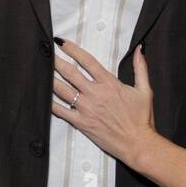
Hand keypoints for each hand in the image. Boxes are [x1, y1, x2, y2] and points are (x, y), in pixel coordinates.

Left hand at [50, 38, 160, 168]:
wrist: (137, 143)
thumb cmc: (142, 118)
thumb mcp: (145, 90)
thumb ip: (140, 68)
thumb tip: (139, 48)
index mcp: (109, 83)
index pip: (86, 61)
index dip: (72, 49)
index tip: (61, 42)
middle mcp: (94, 93)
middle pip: (70, 73)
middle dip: (56, 61)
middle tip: (46, 53)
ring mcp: (86, 108)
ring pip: (62, 90)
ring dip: (50, 79)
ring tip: (40, 71)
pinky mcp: (81, 123)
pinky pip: (61, 111)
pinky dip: (51, 103)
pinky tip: (42, 96)